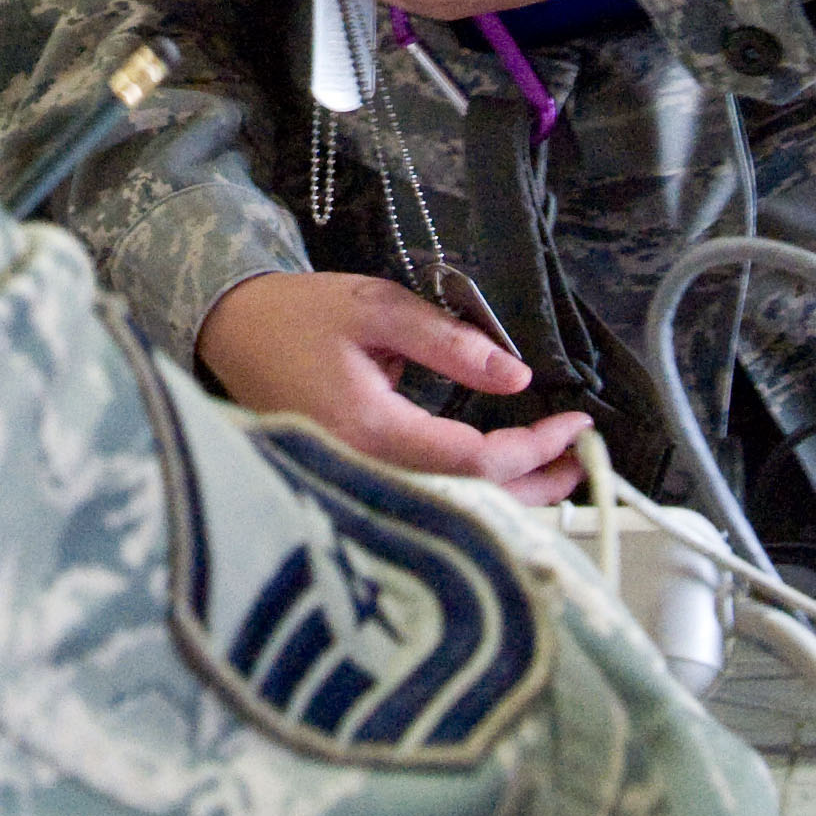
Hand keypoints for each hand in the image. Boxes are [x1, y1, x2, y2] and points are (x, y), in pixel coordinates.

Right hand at [195, 270, 591, 497]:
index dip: (535, 448)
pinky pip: (428, 498)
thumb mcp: (378, 307)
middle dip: (537, 486)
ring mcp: (357, 482)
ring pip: (453, 508)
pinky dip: (474, 490)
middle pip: (472, 502)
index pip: (477, 460)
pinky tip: (502, 474)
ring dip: (510, 494)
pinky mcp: (355, 480)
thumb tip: (516, 377)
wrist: (232, 332)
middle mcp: (366, 471)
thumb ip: (449, 341)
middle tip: (583, 461)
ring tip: (557, 472)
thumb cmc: (298, 315)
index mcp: (373, 428)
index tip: (575, 423)